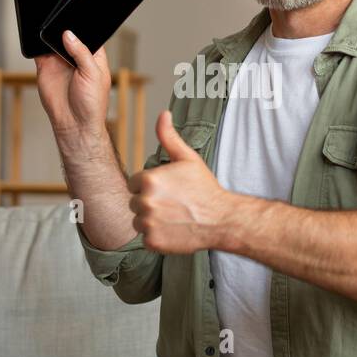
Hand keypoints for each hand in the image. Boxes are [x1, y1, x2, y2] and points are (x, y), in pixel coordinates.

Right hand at [34, 0, 111, 142]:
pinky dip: (36, 41)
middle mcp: (76, 54)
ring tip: (47, 13)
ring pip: (52, 37)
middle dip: (65, 19)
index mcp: (94, 54)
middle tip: (61, 4)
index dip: (86, 16)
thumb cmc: (92, 103)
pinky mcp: (44, 66)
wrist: (74, 124)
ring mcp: (59, 59)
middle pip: (69, 30)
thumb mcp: (93, 74)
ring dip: (49, 28)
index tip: (80, 0)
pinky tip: (35, 32)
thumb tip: (68, 33)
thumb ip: (81, 52)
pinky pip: (38, 49)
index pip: (90, 30)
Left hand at [128, 110, 234, 253]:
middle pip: (134, 203)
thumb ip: (169, 137)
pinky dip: (157, 237)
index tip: (168, 191)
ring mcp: (148, 223)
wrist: (222, 219)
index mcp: (149, 180)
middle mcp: (145, 202)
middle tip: (173, 205)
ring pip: (138, 221)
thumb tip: (163, 114)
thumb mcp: (188, 158)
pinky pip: (146, 238)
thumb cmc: (205, 188)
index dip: (150, 187)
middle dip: (150, 204)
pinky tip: (174, 230)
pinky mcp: (152, 242)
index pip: (135, 183)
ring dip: (151, 221)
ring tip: (173, 218)